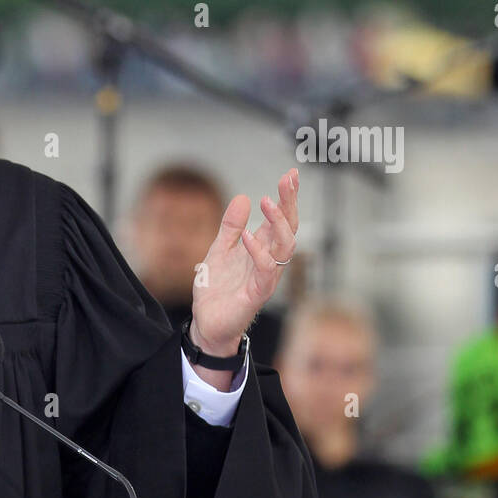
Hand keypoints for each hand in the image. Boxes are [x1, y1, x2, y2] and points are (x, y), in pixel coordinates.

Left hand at [190, 167, 299, 354]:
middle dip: (290, 203)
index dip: (286, 197)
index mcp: (260, 249)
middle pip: (289, 228)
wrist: (206, 323)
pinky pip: (266, 271)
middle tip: (288, 180)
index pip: (280, 219)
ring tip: (267, 201)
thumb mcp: (219, 250)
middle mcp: (268, 260)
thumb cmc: (217, 290)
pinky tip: (248, 236)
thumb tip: (244, 197)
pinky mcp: (257, 294)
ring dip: (278, 223)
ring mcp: (265, 277)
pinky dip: (259, 252)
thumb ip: (230, 226)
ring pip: (285, 247)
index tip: (290, 174)